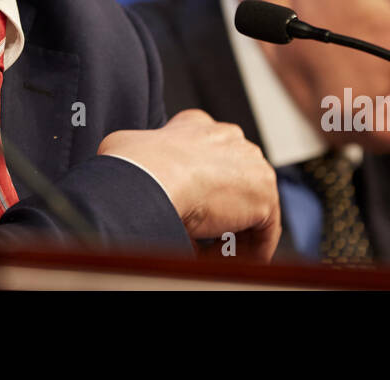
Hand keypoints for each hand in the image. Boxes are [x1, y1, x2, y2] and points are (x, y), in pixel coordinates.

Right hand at [98, 109, 280, 261]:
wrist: (152, 176)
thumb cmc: (135, 162)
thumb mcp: (125, 144)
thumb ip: (137, 153)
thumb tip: (128, 162)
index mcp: (198, 125)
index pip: (207, 156)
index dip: (196, 188)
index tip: (187, 212)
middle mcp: (229, 138)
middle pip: (231, 181)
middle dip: (218, 210)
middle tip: (200, 238)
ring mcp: (251, 163)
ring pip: (247, 206)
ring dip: (232, 233)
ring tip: (213, 256)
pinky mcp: (264, 194)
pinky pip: (263, 230)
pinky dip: (249, 252)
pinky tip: (229, 264)